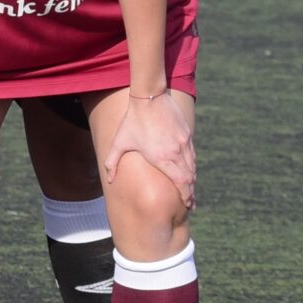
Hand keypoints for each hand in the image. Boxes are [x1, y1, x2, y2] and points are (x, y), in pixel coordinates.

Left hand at [109, 91, 195, 210]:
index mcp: (162, 158)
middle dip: (191, 193)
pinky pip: (192, 155)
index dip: (186, 195)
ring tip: (190, 191)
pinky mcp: (187, 134)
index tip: (187, 204)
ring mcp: (184, 143)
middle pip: (190, 178)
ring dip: (192, 180)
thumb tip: (109, 180)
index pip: (180, 183)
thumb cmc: (132, 121)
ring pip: (192, 167)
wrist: (149, 98)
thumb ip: (112, 162)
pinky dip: (192, 166)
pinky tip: (189, 171)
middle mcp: (177, 153)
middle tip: (191, 204)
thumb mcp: (119, 142)